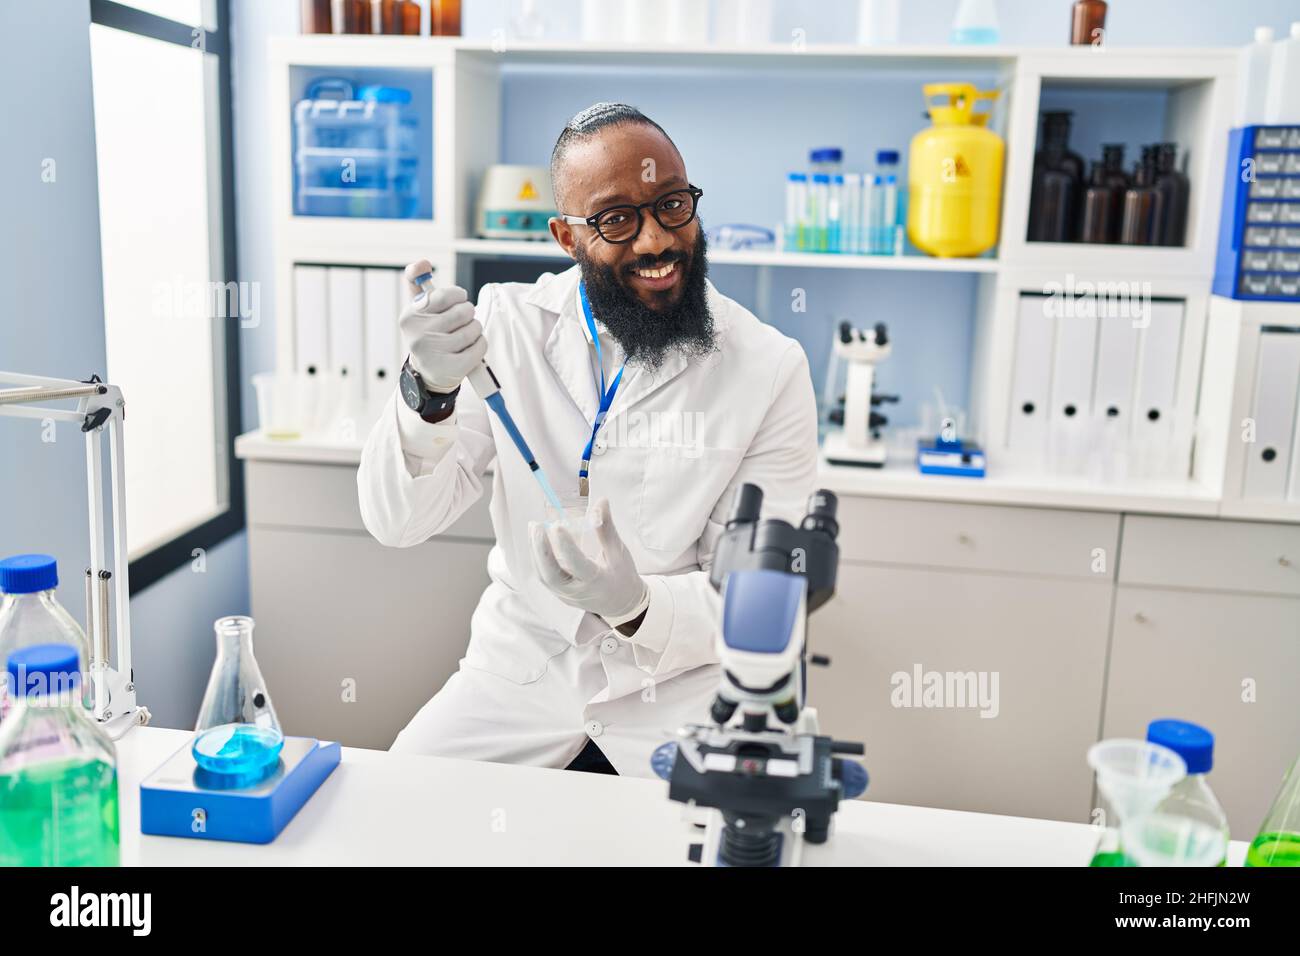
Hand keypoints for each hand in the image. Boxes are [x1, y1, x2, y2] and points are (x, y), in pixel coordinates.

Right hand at [399, 260, 486, 391]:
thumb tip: (422, 262)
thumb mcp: (417, 309)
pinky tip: (470, 347)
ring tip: (464, 334)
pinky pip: (480, 345)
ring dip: (475, 328)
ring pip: (474, 327)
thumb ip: (417, 282)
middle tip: (462, 319)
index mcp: (410, 316)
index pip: (445, 295)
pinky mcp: (453, 368)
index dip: (458, 295)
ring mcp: (436, 353)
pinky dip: (480, 343)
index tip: (458, 299)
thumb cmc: (427, 333)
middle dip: (468, 312)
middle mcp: (419, 335)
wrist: (428, 372)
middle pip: (464, 311)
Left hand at [529, 498, 649, 627]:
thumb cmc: (623, 577)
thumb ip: (606, 527)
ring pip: (544, 575)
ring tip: (533, 527)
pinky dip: (539, 557)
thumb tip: (601, 501)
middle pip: (551, 575)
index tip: (557, 525)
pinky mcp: (559, 594)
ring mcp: (566, 595)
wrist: (622, 604)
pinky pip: (544, 576)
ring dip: (535, 551)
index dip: (566, 546)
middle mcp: (578, 592)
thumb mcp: (618, 552)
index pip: (577, 565)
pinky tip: (537, 539)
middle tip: (536, 526)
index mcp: (597, 582)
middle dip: (541, 551)